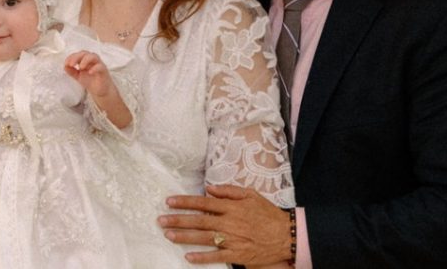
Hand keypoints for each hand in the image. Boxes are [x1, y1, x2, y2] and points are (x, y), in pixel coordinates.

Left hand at [64, 50, 111, 97]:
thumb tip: (65, 66)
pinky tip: (89, 72)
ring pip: (93, 56)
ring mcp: (98, 64)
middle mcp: (92, 61)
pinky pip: (100, 67)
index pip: (78, 54)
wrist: (100, 91)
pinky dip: (95, 68)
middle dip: (77, 57)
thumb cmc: (91, 81)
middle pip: (85, 53)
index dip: (71, 57)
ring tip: (80, 67)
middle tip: (71, 64)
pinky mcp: (103, 71)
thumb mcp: (78, 76)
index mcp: (85, 60)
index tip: (66, 63)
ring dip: (86, 60)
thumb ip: (72, 71)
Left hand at [158, 184, 292, 265]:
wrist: (286, 235)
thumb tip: (210, 188)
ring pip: (203, 238)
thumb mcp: (251, 195)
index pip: (203, 202)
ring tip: (168, 235)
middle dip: (178, 220)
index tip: (169, 201)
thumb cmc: (268, 214)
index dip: (185, 202)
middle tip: (160, 220)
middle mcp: (229, 222)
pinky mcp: (237, 255)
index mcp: (232, 207)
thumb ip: (229, 191)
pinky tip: (188, 256)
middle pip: (199, 221)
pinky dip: (202, 257)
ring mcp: (232, 240)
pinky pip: (216, 257)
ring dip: (184, 237)